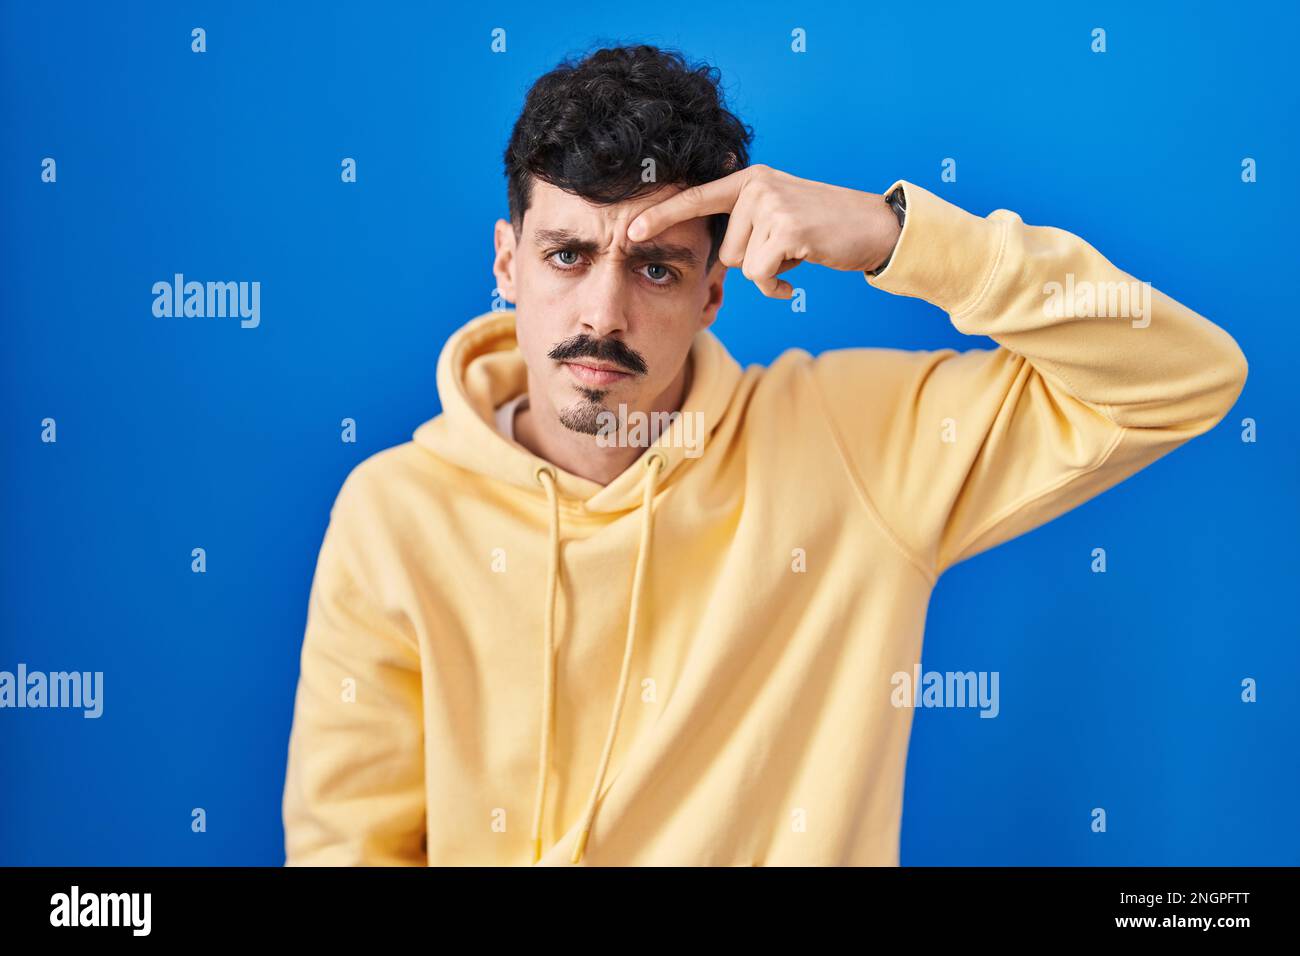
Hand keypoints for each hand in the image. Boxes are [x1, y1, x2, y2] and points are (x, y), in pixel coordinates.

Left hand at [626, 164, 902, 298]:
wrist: (873, 226)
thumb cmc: (822, 228)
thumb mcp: (778, 215)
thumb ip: (746, 224)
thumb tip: (717, 259)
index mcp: (750, 180)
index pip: (697, 198)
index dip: (662, 216)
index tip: (632, 230)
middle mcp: (757, 186)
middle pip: (726, 250)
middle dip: (755, 260)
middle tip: (788, 246)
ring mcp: (772, 205)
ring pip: (743, 266)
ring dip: (770, 271)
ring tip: (798, 250)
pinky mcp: (787, 229)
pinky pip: (762, 276)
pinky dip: (779, 285)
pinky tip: (801, 270)